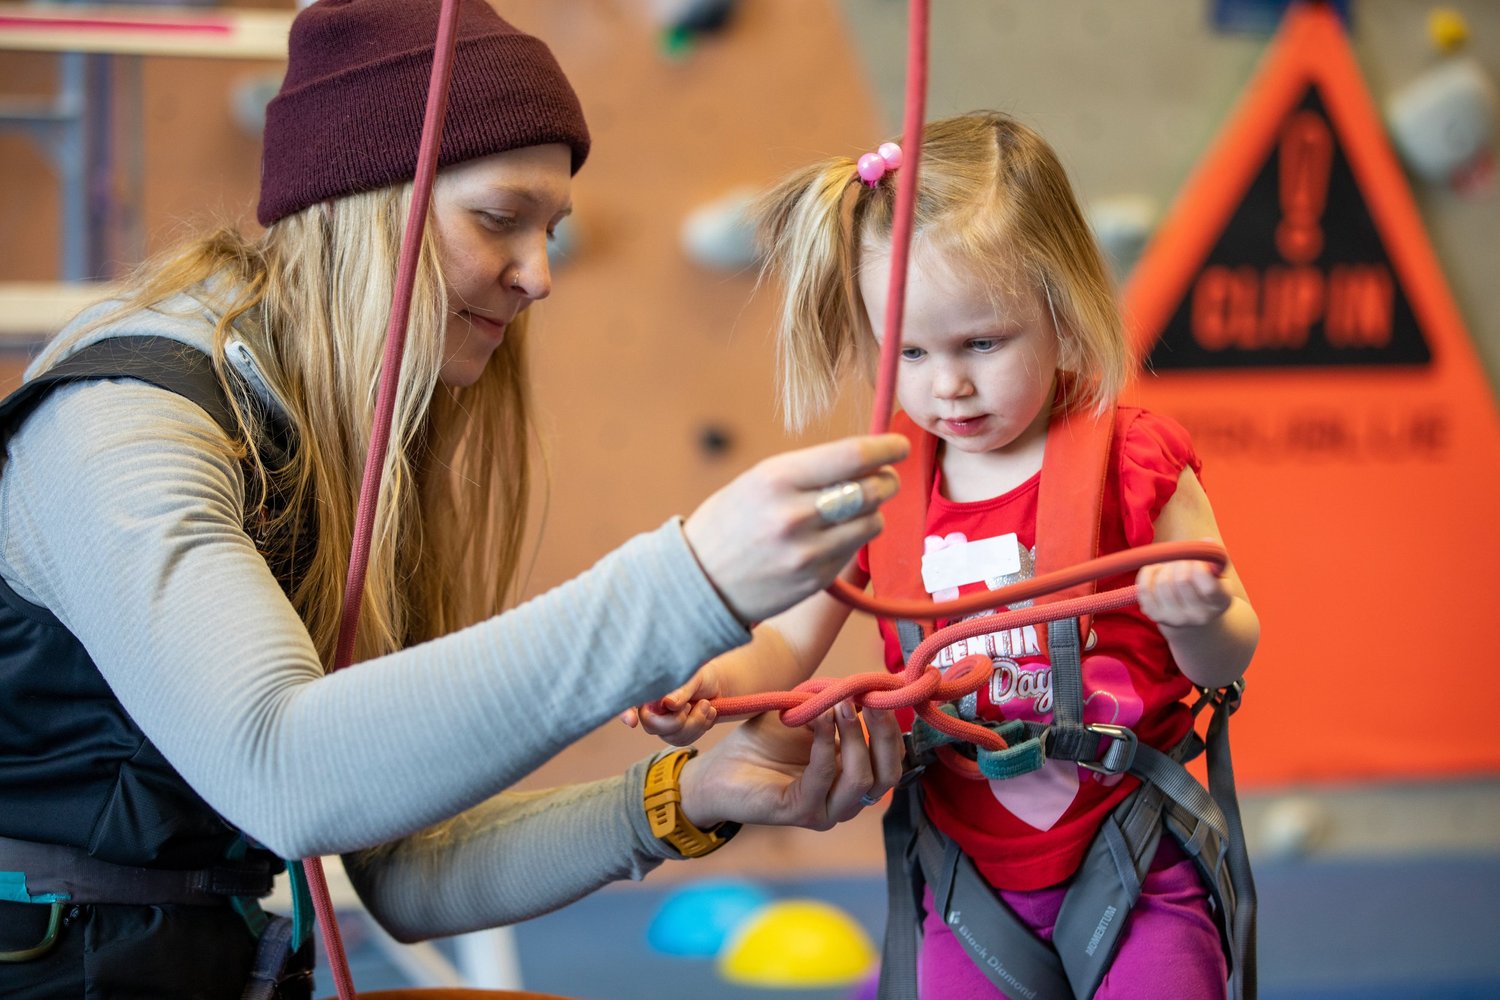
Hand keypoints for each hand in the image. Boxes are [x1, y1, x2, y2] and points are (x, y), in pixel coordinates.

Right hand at [619, 665, 722, 745]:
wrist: (718, 686)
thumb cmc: (702, 676)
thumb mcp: (694, 677)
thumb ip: (681, 689)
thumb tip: (668, 703)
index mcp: (650, 690)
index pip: (629, 702)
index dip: (625, 712)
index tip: (631, 720)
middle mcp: (651, 708)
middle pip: (652, 726)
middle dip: (677, 721)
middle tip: (691, 705)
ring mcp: (662, 723)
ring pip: (672, 737)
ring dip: (695, 723)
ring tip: (707, 704)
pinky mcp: (676, 733)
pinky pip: (684, 740)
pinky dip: (701, 728)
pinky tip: (709, 712)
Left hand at [677, 702, 903, 830]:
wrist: (718, 770)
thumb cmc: (763, 742)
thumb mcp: (805, 715)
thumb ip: (833, 704)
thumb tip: (862, 685)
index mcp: (853, 778)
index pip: (892, 760)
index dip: (893, 728)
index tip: (884, 693)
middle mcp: (846, 800)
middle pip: (886, 775)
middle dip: (883, 734)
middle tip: (873, 699)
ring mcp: (826, 811)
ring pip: (860, 779)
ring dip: (854, 737)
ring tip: (841, 705)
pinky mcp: (801, 813)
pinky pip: (824, 777)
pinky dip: (824, 744)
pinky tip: (819, 718)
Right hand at [683, 435, 906, 624]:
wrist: (697, 583)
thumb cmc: (729, 523)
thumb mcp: (757, 481)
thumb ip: (809, 471)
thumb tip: (865, 459)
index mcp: (777, 478)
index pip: (853, 455)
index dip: (886, 448)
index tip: (899, 446)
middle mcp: (795, 514)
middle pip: (871, 489)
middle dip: (886, 480)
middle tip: (885, 478)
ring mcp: (808, 551)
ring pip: (872, 522)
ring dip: (871, 512)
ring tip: (854, 510)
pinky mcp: (816, 579)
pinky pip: (855, 551)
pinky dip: (853, 539)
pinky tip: (832, 536)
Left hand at [1135, 556, 1232, 628]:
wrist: (1191, 612)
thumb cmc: (1205, 585)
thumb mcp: (1217, 573)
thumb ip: (1214, 557)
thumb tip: (1207, 540)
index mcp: (1219, 603)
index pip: (1209, 587)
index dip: (1199, 566)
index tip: (1197, 561)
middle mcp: (1198, 616)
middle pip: (1182, 580)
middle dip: (1180, 562)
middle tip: (1182, 561)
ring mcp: (1174, 618)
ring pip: (1162, 583)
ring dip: (1164, 567)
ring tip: (1171, 567)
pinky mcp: (1154, 615)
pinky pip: (1144, 588)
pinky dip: (1148, 573)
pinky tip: (1157, 571)